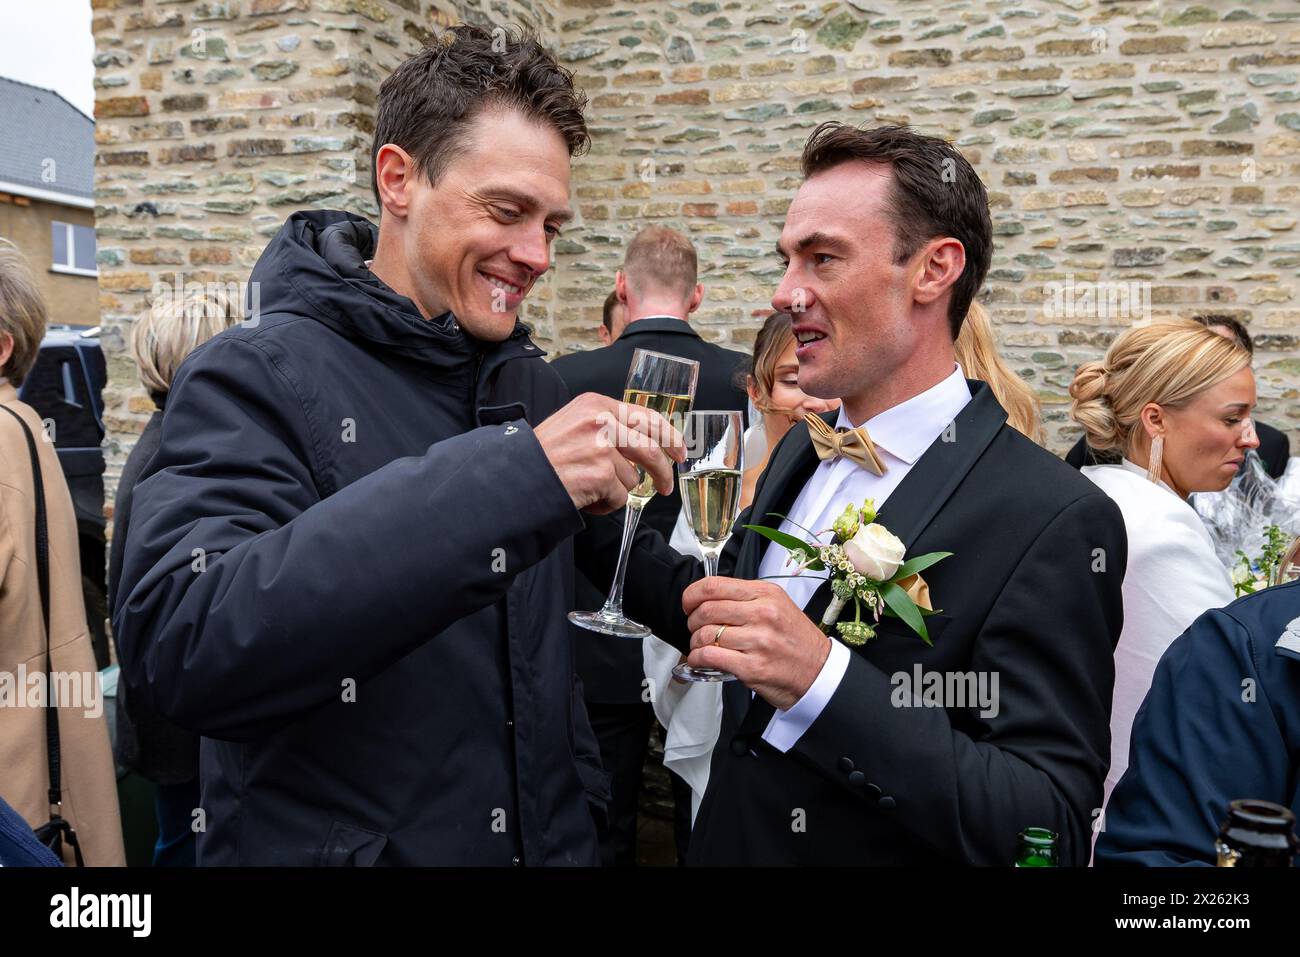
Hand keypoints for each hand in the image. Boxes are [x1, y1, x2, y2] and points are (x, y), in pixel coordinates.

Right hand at [535, 392, 685, 514]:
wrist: (517, 476)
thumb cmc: (543, 456)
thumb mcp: (574, 425)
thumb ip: (606, 427)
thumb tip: (645, 444)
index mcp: (595, 404)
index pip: (646, 417)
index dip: (668, 437)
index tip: (678, 452)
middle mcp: (601, 421)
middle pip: (651, 447)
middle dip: (664, 471)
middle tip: (666, 486)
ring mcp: (602, 447)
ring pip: (633, 478)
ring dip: (616, 491)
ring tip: (589, 489)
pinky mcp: (601, 474)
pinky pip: (620, 497)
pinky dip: (606, 504)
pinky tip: (585, 498)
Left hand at [682, 577, 830, 709]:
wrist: (819, 672)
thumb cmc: (797, 641)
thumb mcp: (778, 606)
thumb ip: (746, 599)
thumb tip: (709, 598)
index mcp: (766, 594)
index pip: (714, 586)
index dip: (692, 595)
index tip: (688, 604)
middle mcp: (762, 614)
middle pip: (706, 610)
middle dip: (692, 621)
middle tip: (695, 628)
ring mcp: (758, 641)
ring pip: (705, 634)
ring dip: (695, 642)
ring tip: (701, 646)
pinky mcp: (752, 667)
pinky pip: (710, 657)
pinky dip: (698, 658)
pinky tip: (700, 659)